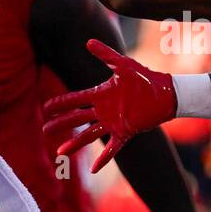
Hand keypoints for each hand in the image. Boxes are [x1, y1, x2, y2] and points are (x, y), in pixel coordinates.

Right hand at [43, 40, 176, 172]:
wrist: (165, 92)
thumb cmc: (145, 77)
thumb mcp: (123, 65)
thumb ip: (105, 55)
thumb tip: (88, 41)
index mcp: (100, 94)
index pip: (75, 99)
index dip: (60, 103)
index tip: (45, 108)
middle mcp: (103, 110)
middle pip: (76, 118)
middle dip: (60, 124)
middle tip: (45, 130)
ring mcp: (113, 122)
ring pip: (89, 135)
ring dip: (75, 144)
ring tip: (59, 153)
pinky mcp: (125, 132)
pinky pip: (112, 148)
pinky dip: (103, 158)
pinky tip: (93, 169)